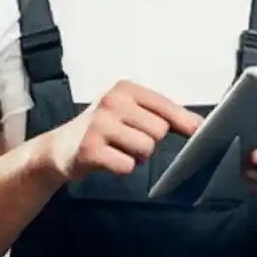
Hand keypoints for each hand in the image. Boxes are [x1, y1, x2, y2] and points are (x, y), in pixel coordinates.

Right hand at [43, 80, 202, 181]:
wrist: (58, 148)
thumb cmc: (101, 128)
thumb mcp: (128, 111)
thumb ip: (160, 114)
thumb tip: (197, 125)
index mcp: (124, 88)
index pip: (165, 105)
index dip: (183, 121)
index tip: (198, 131)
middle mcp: (111, 101)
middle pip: (159, 130)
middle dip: (151, 142)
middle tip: (130, 142)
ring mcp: (99, 124)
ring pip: (146, 148)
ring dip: (137, 156)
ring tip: (119, 150)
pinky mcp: (90, 149)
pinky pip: (127, 165)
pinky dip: (123, 168)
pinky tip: (109, 160)